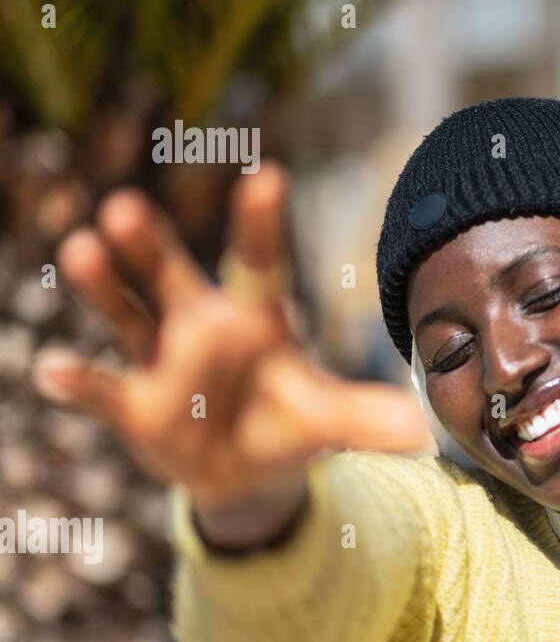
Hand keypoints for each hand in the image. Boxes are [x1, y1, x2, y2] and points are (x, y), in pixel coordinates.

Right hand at [30, 165, 428, 513]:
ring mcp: (162, 360)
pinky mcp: (134, 403)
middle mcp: (201, 326)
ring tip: (82, 249)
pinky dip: (79, 382)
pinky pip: (103, 389)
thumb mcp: (327, 419)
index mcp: (255, 318)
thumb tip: (422, 430)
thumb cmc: (287, 422)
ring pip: (129, 314)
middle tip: (124, 204)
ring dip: (104, 285)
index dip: (261, 222)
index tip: (267, 173)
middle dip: (150, 244)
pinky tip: (54, 369)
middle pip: (174, 276)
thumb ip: (365, 418)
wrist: (244, 469)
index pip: (260, 261)